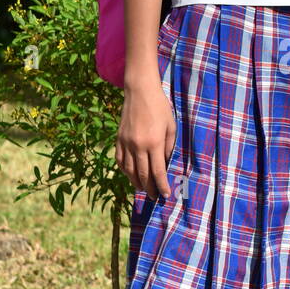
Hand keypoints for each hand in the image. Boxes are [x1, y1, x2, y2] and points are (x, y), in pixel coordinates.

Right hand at [115, 79, 176, 201]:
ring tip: (142, 189)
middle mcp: (138, 145)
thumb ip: (169, 147)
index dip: (161, 185)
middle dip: (149, 188)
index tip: (165, 195)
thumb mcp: (171, 127)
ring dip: (135, 182)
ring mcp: (126, 143)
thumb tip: (166, 164)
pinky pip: (120, 160)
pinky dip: (124, 171)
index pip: (158, 171)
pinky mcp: (119, 139)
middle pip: (142, 174)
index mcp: (154, 143)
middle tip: (154, 196)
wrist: (140, 91)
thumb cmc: (160, 107)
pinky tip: (130, 175)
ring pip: (129, 170)